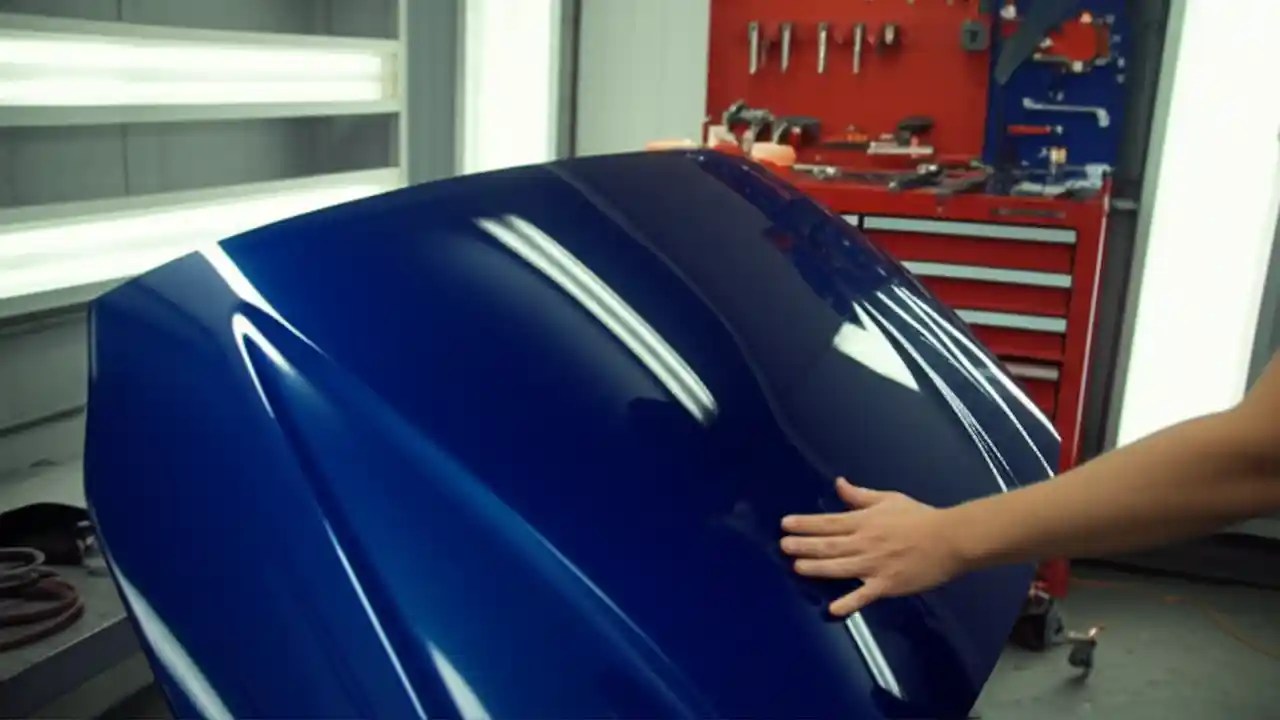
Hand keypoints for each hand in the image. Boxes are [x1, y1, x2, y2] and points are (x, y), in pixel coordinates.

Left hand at [780, 477, 965, 616]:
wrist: (949, 540)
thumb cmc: (919, 517)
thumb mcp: (888, 499)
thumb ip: (860, 495)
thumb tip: (838, 483)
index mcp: (864, 521)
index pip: (828, 522)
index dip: (805, 523)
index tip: (785, 524)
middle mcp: (864, 543)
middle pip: (828, 545)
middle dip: (803, 545)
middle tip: (783, 546)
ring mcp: (874, 566)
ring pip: (839, 568)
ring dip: (816, 568)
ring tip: (796, 567)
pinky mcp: (887, 585)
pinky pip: (864, 596)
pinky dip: (848, 603)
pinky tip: (832, 609)